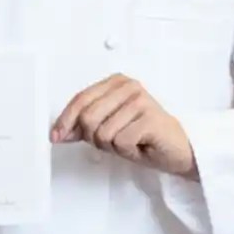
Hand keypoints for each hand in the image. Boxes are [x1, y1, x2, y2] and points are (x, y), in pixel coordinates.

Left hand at [51, 73, 196, 176]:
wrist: (177, 149)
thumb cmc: (144, 137)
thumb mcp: (107, 130)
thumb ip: (83, 127)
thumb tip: (58, 132)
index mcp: (116, 82)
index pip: (81, 99)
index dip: (66, 120)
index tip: (56, 135)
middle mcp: (128, 86)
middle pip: (88, 117)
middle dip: (94, 138)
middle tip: (112, 142)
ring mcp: (140, 100)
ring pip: (103, 132)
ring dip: (113, 146)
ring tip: (130, 141)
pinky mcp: (150, 117)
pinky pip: (120, 142)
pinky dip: (127, 151)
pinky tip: (140, 145)